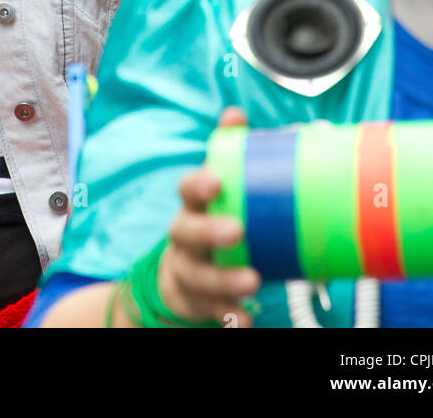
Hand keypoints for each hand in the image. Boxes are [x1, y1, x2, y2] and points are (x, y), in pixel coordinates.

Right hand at [157, 108, 259, 326]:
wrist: (179, 278)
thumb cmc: (210, 221)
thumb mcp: (216, 189)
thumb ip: (230, 152)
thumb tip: (236, 112)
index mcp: (194, 205)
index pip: (187, 189)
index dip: (197, 184)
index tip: (215, 180)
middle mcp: (184, 238)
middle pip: (185, 232)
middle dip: (208, 231)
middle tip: (236, 230)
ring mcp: (188, 272)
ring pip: (199, 277)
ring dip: (224, 280)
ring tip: (253, 281)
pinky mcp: (197, 304)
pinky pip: (210, 313)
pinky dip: (228, 317)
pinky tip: (245, 320)